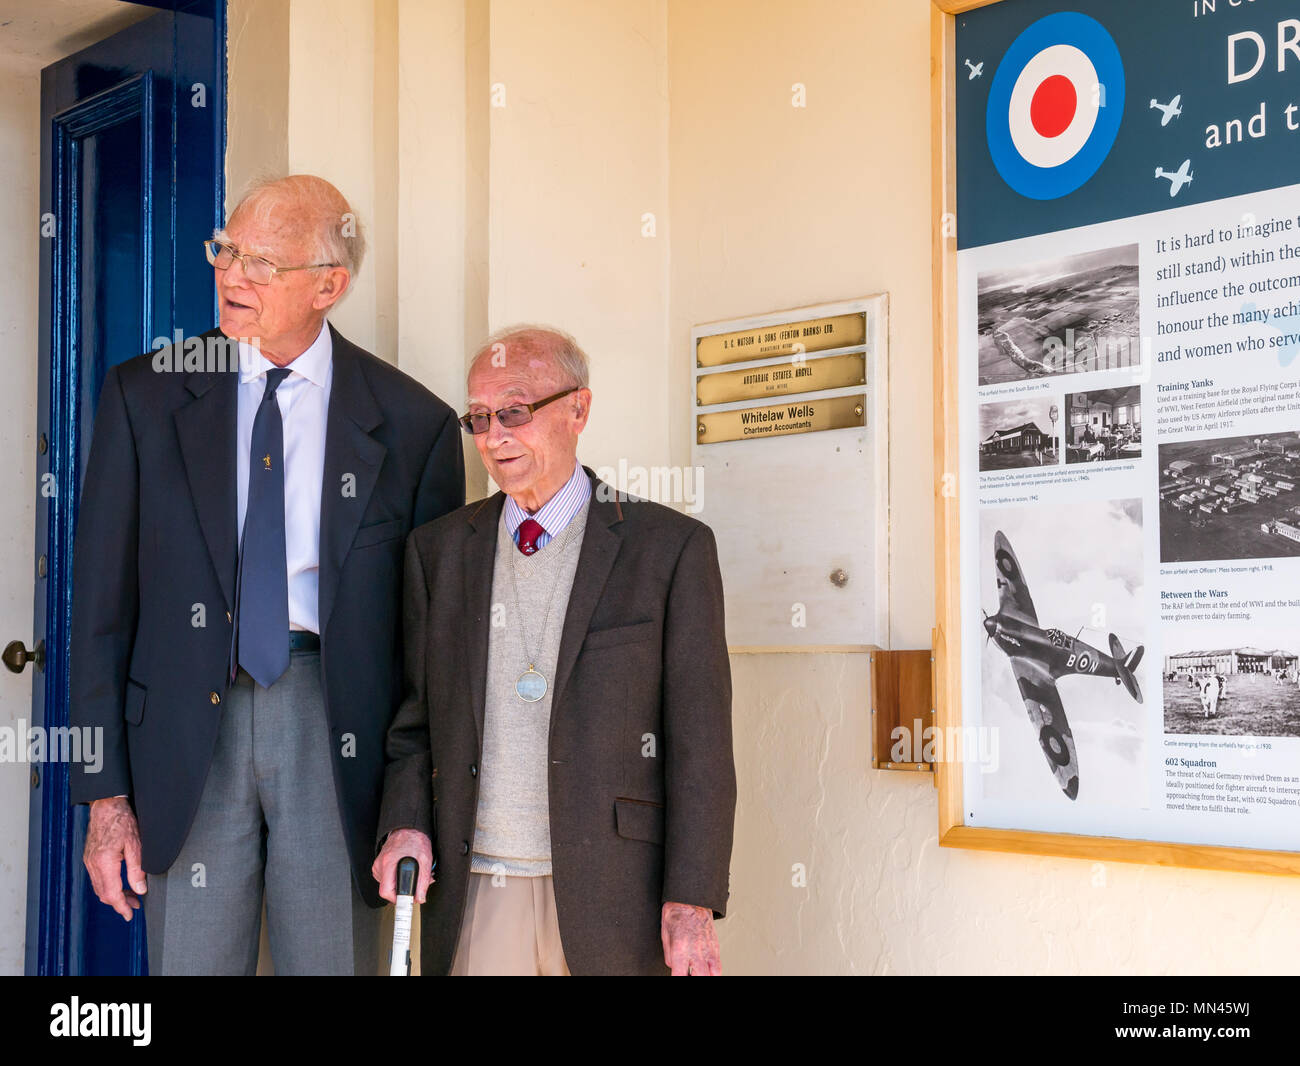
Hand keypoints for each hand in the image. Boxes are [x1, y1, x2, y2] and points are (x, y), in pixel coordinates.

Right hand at [84, 796, 145, 920]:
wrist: (106, 805)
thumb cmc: (122, 820)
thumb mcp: (136, 844)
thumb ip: (137, 870)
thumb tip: (140, 890)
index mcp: (104, 863)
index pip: (112, 894)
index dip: (121, 907)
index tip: (130, 915)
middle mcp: (93, 864)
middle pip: (104, 894)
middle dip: (119, 903)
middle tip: (136, 906)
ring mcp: (89, 861)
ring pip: (100, 887)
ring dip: (114, 894)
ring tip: (132, 895)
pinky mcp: (90, 857)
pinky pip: (98, 878)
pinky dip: (108, 885)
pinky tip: (121, 883)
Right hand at [372, 828, 434, 903]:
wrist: (409, 828)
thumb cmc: (415, 839)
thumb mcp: (425, 859)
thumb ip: (423, 881)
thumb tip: (420, 898)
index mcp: (389, 862)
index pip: (386, 892)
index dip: (397, 899)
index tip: (405, 902)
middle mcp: (380, 864)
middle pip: (387, 890)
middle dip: (402, 891)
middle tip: (414, 885)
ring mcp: (378, 864)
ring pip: (387, 885)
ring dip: (400, 884)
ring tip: (411, 874)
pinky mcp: (380, 864)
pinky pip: (386, 879)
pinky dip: (396, 878)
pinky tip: (404, 870)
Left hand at [661, 901, 720, 975]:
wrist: (690, 899)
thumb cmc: (676, 915)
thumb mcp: (665, 935)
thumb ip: (669, 956)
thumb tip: (674, 967)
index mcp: (680, 948)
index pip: (680, 976)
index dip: (678, 979)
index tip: (678, 976)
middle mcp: (696, 951)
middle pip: (700, 977)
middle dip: (693, 979)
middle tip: (688, 974)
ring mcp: (708, 949)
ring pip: (712, 975)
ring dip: (704, 976)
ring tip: (697, 973)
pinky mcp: (715, 946)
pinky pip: (718, 967)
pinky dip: (713, 973)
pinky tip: (706, 971)